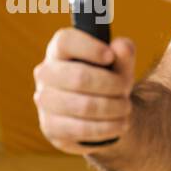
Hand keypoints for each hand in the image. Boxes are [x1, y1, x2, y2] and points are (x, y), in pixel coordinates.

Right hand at [33, 28, 135, 152]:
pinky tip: (119, 124)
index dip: (89, 48)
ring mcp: (44, 102)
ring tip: (126, 108)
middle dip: (111, 85)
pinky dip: (106, 128)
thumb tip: (121, 47)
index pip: (65, 41)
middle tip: (126, 89)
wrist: (102, 115)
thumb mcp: (120, 66)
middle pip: (78, 77)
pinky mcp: (50, 128)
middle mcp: (46, 74)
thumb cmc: (108, 82)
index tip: (110, 56)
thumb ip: (123, 53)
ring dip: (112, 108)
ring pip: (83, 106)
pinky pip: (81, 129)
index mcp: (59, 51)